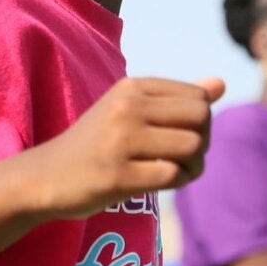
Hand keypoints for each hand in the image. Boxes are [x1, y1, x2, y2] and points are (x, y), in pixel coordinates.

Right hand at [33, 76, 223, 218]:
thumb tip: (221, 83)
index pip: (198, 96)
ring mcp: (120, 141)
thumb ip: (175, 98)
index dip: (202, 120)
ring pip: (192, 146)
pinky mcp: (117, 176)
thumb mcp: (130, 110)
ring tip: (177, 171)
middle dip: (203, 141)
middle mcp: (127, 108)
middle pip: (201, 117)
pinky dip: (178, 181)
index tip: (183, 135)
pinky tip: (164, 182)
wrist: (45, 176)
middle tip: (185, 156)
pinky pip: (172, 175)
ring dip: (194, 165)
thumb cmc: (96, 143)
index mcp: (132, 87)